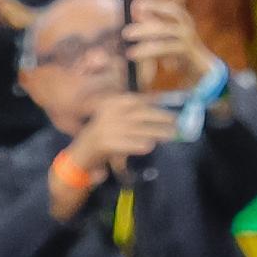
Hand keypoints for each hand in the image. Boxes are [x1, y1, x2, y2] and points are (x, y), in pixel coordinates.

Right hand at [62, 92, 179, 179]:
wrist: (80, 155)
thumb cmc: (105, 135)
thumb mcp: (116, 120)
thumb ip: (134, 114)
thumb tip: (162, 107)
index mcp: (110, 105)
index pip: (136, 100)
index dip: (154, 101)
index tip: (171, 102)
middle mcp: (108, 114)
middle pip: (140, 114)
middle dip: (161, 117)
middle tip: (177, 121)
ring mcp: (105, 129)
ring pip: (137, 129)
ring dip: (157, 132)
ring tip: (172, 135)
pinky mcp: (104, 144)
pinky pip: (126, 143)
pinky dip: (139, 144)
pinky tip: (150, 146)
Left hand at [126, 0, 215, 92]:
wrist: (198, 74)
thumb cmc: (176, 54)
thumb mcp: (161, 36)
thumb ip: (150, 22)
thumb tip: (136, 9)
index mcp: (180, 19)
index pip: (177, 0)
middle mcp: (186, 25)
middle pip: (173, 10)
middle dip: (155, 6)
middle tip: (135, 6)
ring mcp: (188, 38)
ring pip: (167, 29)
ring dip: (146, 30)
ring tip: (126, 34)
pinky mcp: (186, 52)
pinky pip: (167, 47)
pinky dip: (149, 49)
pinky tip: (133, 54)